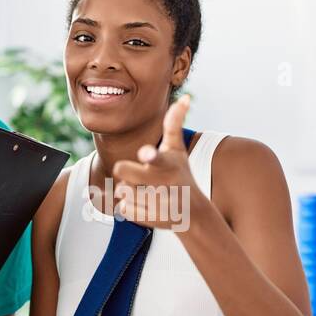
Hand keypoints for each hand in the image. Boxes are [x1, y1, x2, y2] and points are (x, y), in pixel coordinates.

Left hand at [111, 95, 198, 230]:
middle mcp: (164, 183)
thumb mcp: (179, 150)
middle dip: (126, 171)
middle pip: (123, 171)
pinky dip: (132, 206)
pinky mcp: (149, 218)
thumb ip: (175, 124)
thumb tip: (184, 97)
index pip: (157, 158)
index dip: (150, 155)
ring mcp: (156, 202)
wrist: (193, 213)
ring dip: (130, 191)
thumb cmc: (181, 174)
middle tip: (141, 174)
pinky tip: (148, 205)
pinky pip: (124, 208)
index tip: (146, 154)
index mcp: (168, 164)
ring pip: (122, 191)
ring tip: (149, 192)